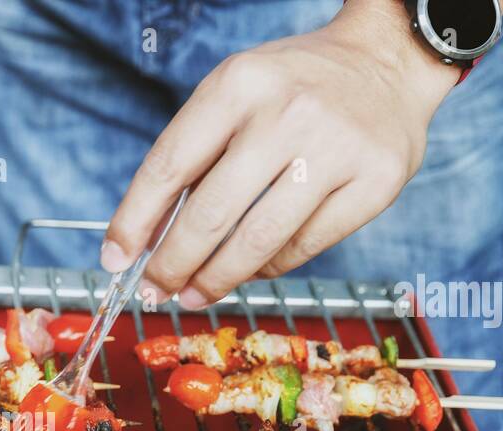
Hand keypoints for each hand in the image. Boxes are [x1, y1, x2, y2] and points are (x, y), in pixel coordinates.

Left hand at [100, 0, 459, 307]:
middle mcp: (289, 114)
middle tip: (155, 289)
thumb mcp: (234, 94)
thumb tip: (142, 239)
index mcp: (240, 83)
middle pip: (210, 214)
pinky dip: (266, 268)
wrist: (387, 62)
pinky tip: (248, 270)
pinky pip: (302, 248)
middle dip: (172, 264)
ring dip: (215, 279)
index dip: (134, 222)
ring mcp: (337, 150)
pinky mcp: (375, 184)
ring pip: (257, 242)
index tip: (115, 259)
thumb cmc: (293, 87)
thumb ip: (191, 158)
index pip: (169, 166)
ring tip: (193, 295)